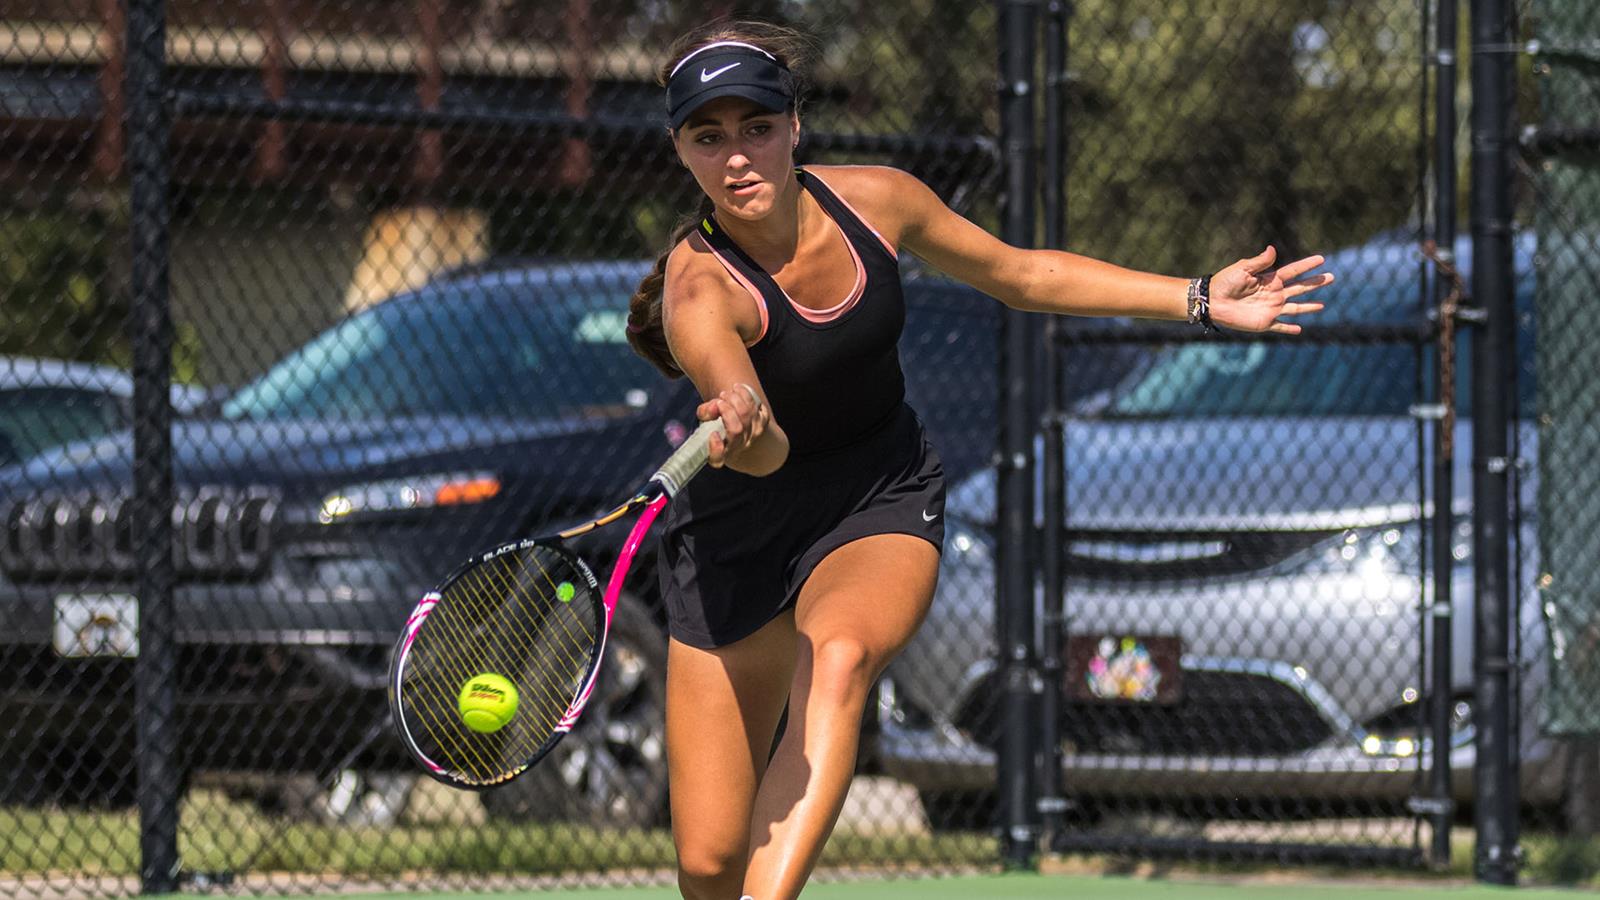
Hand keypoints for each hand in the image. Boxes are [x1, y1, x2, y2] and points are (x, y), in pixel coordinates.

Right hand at [698, 383, 766, 467]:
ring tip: (726, 394)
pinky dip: (745, 394)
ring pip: (747, 414)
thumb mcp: (706, 424)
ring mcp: (753, 436)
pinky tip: (737, 390)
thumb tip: (714, 405)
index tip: (713, 434)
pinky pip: (756, 406)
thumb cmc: (721, 428)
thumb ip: (705, 413)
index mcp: (722, 453)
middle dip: (726, 410)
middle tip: (719, 400)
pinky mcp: (763, 423)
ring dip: (735, 398)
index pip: (718, 458)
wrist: (746, 433)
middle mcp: (739, 447)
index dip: (715, 448)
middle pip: (735, 429)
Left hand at [1208, 245, 1334, 334]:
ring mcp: (1270, 309)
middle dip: (1315, 283)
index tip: (1321, 259)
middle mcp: (1273, 294)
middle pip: (1300, 288)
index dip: (1307, 265)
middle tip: (1331, 277)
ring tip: (1322, 305)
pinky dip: (1289, 329)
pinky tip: (1299, 330)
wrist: (1212, 301)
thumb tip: (1273, 249)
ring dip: (1309, 307)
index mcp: (1269, 279)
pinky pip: (1280, 326)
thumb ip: (1259, 261)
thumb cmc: (1225, 282)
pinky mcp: (1264, 322)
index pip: (1293, 271)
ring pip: (1295, 308)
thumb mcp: (1242, 268)